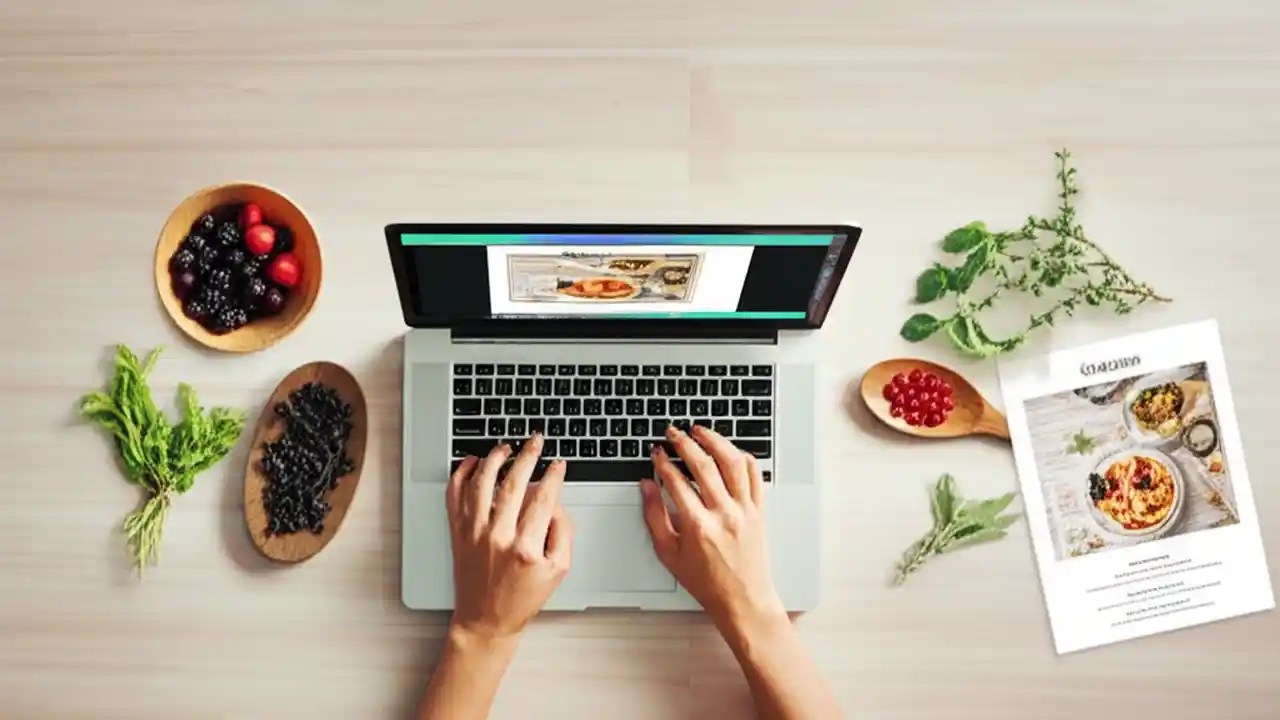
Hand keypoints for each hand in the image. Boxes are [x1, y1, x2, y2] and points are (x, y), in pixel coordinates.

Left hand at [446, 435, 573, 642]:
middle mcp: (497, 537)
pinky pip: (455, 496)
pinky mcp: (458, 532)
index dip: (553, 476)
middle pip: (513, 484)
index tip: (558, 464)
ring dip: (494, 459)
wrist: (485, 619)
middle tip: (535, 441)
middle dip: (527, 456)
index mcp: (525, 548)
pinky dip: (461, 474)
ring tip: (505, 447)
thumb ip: (562, 533)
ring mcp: (474, 533)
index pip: (543, 499)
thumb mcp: (557, 571)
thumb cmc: (521, 598)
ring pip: (481, 484)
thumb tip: (555, 503)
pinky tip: (472, 462)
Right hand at [640, 425, 785, 635]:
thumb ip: (654, 516)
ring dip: (715, 441)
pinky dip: (742, 458)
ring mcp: (745, 511)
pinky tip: (730, 450)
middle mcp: (724, 515)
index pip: (677, 481)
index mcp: (699, 526)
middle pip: (704, 465)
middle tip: (674, 434)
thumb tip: (647, 486)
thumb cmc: (706, 582)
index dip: (663, 462)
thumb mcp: (669, 553)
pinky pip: (755, 475)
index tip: (657, 452)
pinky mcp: (759, 511)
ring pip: (733, 463)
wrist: (743, 600)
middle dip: (685, 443)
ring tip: (701, 432)